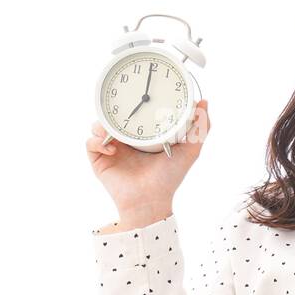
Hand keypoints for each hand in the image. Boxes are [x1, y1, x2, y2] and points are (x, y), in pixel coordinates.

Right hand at [86, 99, 210, 225]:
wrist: (150, 201)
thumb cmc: (169, 179)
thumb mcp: (189, 151)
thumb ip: (200, 129)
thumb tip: (204, 103)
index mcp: (143, 135)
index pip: (135, 112)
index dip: (135, 101)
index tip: (140, 92)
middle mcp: (126, 140)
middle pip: (113, 116)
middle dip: (113, 110)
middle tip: (121, 108)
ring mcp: (111, 150)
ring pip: (98, 126)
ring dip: (102, 124)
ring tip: (114, 131)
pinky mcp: (100, 160)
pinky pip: (90, 143)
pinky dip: (97, 141)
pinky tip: (113, 148)